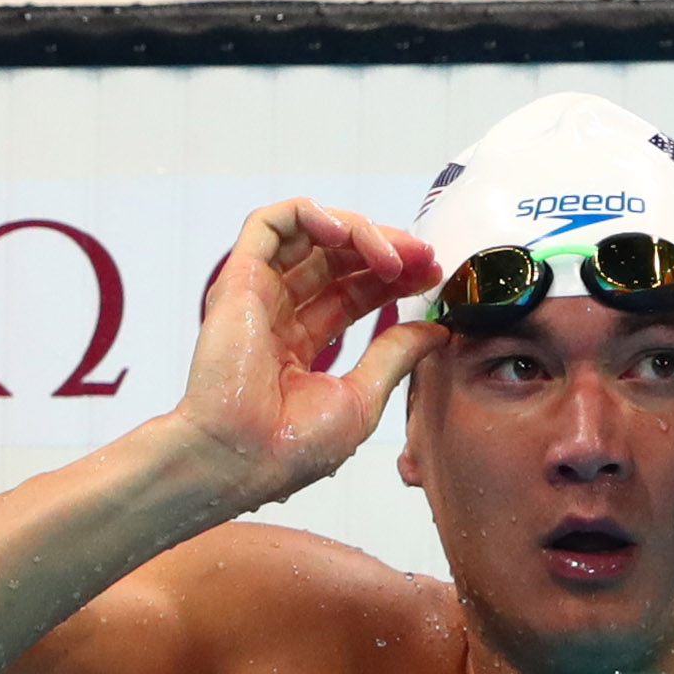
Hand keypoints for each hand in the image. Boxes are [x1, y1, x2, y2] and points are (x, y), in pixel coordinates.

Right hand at [177, 198, 444, 503]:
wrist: (241, 459)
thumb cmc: (289, 448)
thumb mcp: (362, 397)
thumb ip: (396, 355)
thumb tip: (435, 330)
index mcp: (300, 343)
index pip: (354, 291)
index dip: (395, 277)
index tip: (433, 275)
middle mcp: (277, 313)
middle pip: (337, 258)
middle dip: (387, 249)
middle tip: (424, 259)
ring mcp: (257, 294)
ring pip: (310, 234)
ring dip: (359, 232)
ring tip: (394, 255)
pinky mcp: (238, 279)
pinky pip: (270, 223)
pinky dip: (310, 214)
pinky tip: (345, 234)